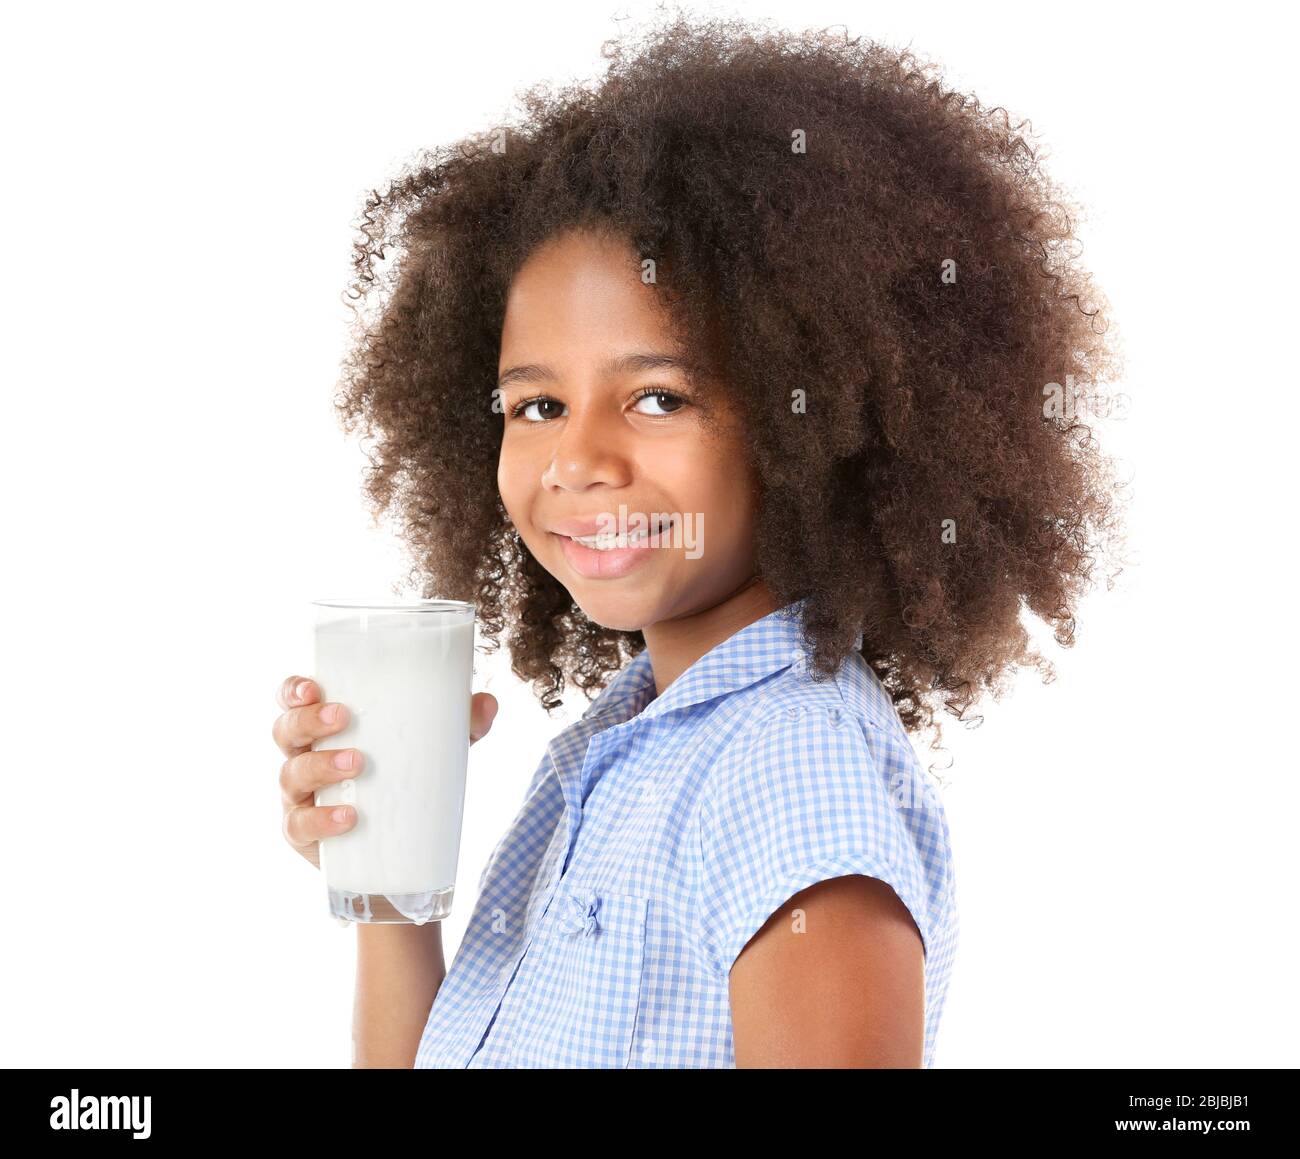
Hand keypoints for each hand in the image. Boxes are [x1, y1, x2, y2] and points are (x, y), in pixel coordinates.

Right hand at [273, 674, 498, 869]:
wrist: (396, 851)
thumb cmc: (405, 778)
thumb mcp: (434, 748)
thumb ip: (462, 724)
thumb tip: (488, 702)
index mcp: (324, 728)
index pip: (292, 700)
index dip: (293, 690)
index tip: (311, 687)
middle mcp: (303, 756)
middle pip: (286, 731)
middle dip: (308, 720)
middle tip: (343, 717)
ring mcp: (299, 797)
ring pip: (292, 774)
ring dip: (321, 765)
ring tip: (357, 764)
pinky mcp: (304, 835)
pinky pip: (300, 825)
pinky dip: (321, 819)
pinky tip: (348, 816)